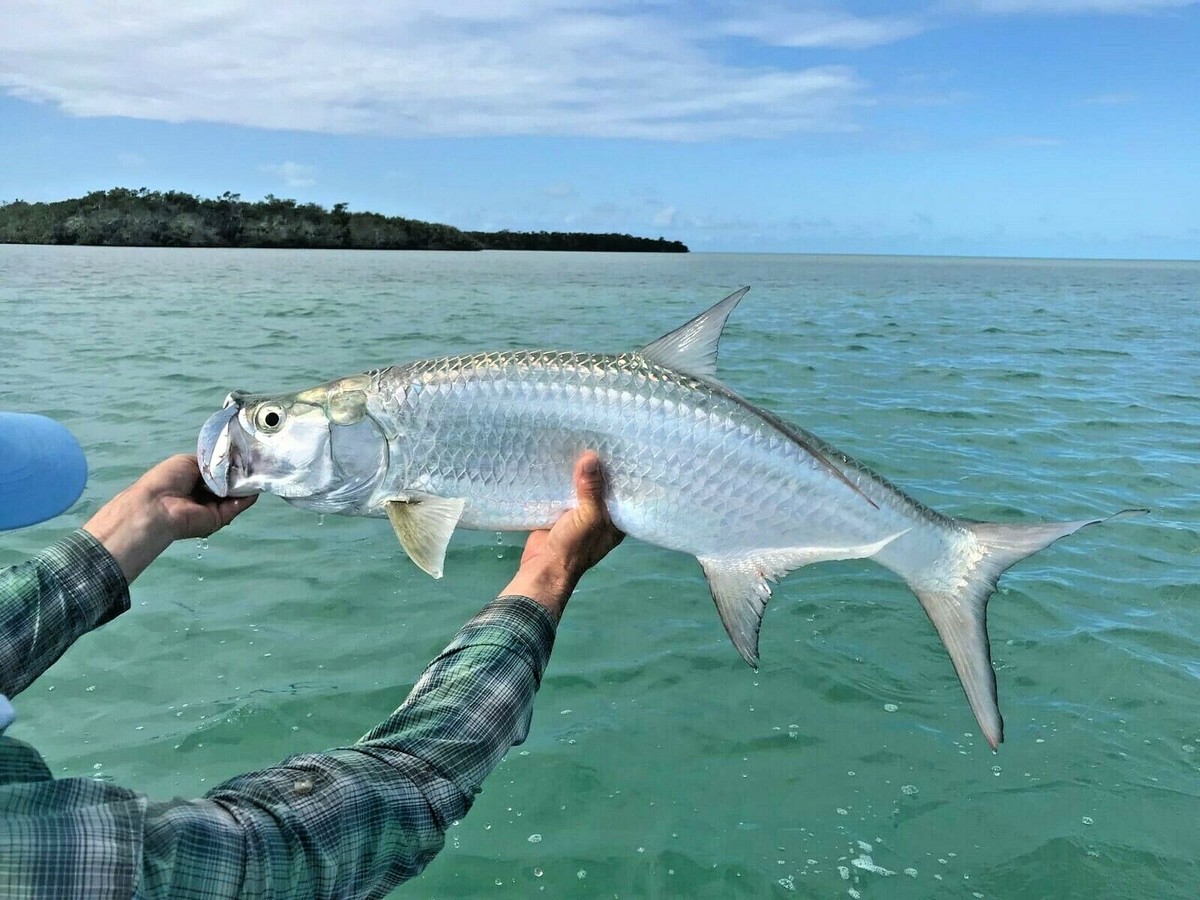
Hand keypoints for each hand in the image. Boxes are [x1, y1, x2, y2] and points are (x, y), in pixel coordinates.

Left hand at [83, 454, 255, 583]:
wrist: (159, 506)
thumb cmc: (167, 480)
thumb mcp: (188, 462)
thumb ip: (210, 463)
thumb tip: (228, 463)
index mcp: (192, 481)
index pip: (216, 473)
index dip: (228, 464)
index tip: (243, 455)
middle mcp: (203, 495)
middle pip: (227, 484)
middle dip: (239, 473)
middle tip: (255, 461)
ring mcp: (212, 507)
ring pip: (235, 494)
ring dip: (246, 483)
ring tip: (259, 470)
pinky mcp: (220, 518)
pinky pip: (237, 506)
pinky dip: (248, 496)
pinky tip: (256, 484)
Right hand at [500, 451, 623, 621]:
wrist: (543, 566)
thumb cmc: (575, 546)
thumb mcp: (589, 516)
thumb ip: (591, 488)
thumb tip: (591, 456)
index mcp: (615, 520)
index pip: (623, 492)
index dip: (622, 473)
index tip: (622, 447)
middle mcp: (599, 515)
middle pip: (600, 486)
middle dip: (598, 467)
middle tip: (600, 435)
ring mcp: (578, 513)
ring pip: (580, 487)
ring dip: (578, 471)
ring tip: (580, 439)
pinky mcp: (559, 511)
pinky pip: (562, 490)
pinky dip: (561, 478)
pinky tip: (559, 456)